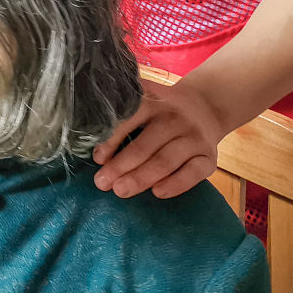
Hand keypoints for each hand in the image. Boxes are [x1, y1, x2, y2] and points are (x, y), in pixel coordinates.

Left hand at [93, 78, 224, 198]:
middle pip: (145, 145)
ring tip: (121, 191)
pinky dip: (176, 184)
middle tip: (102, 183)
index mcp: (152, 101)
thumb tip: (83, 128)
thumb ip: (120, 110)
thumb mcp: (144, 99)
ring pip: (166, 160)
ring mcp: (194, 137)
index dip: (112, 140)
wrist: (206, 106)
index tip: (98, 159)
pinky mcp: (209, 156)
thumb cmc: (162, 109)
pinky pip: (194, 173)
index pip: (129, 120)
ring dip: (142, 178)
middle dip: (121, 166)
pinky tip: (157, 193)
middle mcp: (174, 118)